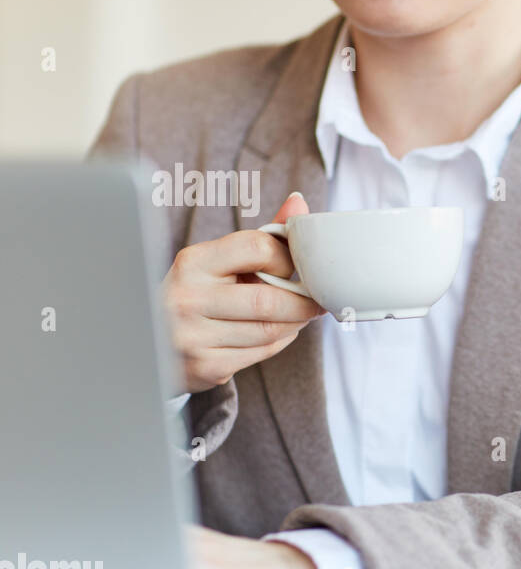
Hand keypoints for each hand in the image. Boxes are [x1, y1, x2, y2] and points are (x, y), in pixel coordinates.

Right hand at [163, 192, 326, 392]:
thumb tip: (300, 203)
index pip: (256, 247)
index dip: (286, 258)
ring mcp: (194, 335)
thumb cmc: (202, 292)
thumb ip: (263, 236)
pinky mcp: (206, 366)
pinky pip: (262, 352)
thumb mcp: (221, 260)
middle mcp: (187, 298)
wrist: (156, 341)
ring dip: (295, 323)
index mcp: (192, 261)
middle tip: (315, 300)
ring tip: (298, 315)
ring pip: (270, 330)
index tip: (294, 267)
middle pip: (268, 299)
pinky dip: (280, 342)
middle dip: (303, 302)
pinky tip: (277, 333)